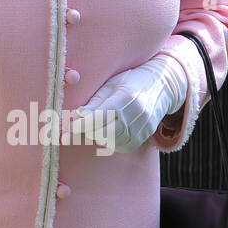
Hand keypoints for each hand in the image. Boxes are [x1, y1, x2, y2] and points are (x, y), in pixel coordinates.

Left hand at [70, 54, 186, 152]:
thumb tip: (76, 116)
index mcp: (125, 99)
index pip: (98, 117)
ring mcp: (141, 129)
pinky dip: (108, 141)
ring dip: (96, 135)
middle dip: (85, 131)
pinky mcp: (142, 138)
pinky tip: (107, 130)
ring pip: (109, 141)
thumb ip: (95, 101)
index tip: (65, 130)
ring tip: (94, 124)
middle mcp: (135, 116)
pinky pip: (119, 146)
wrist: (162, 87)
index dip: (80, 126)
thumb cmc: (131, 81)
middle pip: (102, 132)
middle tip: (72, 128)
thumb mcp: (111, 84)